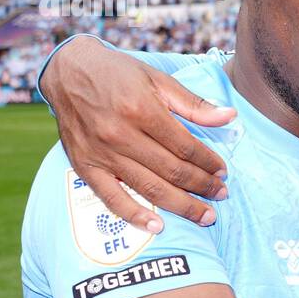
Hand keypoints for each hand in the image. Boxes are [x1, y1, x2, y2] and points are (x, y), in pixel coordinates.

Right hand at [42, 38, 235, 231]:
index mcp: (142, 110)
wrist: (68, 71)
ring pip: (149, 187)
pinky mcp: (85, 166)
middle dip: (202, 186)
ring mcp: (102, 153)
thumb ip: (194, 103)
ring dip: (181, 205)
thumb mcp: (158, 79)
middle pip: (171, 170)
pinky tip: (157, 226)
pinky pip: (111, 197)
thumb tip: (230, 117)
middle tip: (221, 195)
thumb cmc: (118, 73)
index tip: (223, 171)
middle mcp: (121, 134)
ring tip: (205, 216)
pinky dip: (134, 215)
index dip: (208, 162)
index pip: (185, 146)